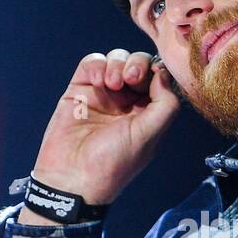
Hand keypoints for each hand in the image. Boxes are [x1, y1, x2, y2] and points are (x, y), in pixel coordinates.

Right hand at [20, 48, 180, 224]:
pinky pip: (92, 63)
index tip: (151, 78)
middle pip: (139, 64)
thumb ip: (165, 104)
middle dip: (137, 65)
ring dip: (118, 64)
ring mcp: (102, 95)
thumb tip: (163, 74)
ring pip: (116, 59)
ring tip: (112, 84)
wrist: (72, 177)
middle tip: (131, 78)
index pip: (158, 79)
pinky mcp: (79, 91)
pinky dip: (97, 65)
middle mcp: (126, 102)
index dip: (157, 72)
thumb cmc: (114, 162)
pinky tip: (99, 82)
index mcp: (147, 114)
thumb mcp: (150, 135)